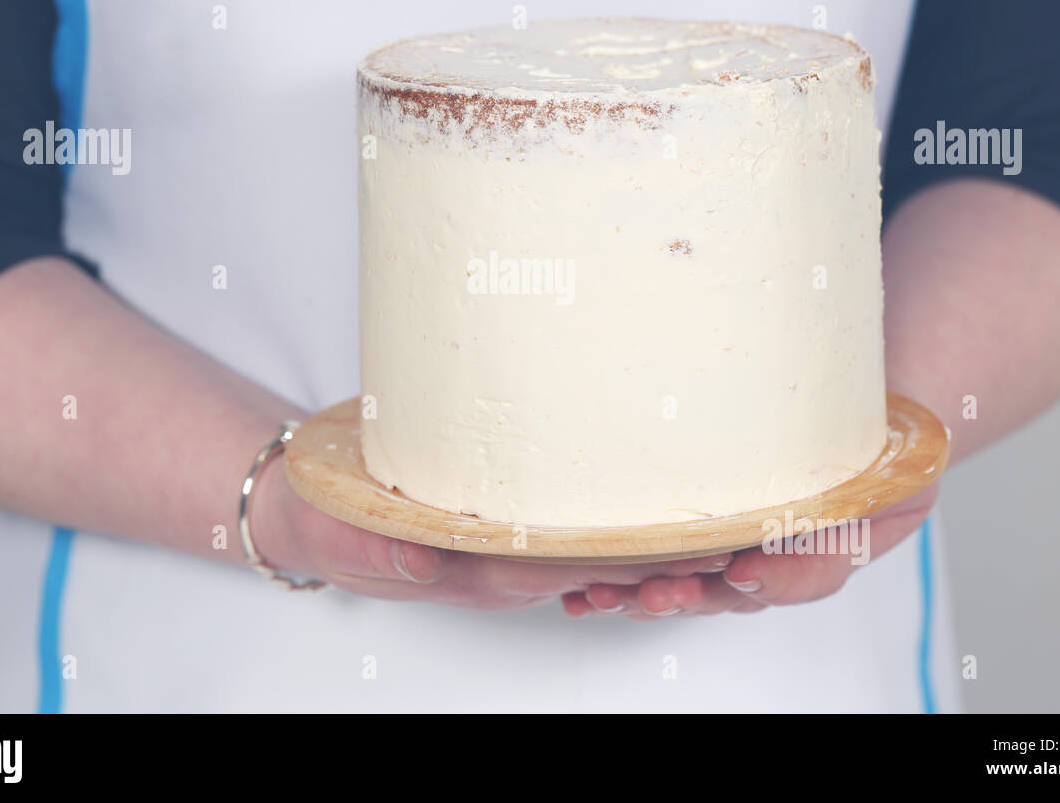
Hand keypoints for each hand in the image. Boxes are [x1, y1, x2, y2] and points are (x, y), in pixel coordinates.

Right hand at [251, 460, 734, 608]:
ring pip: (603, 546)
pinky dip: (624, 515)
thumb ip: (376, 545)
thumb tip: (418, 555)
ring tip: (730, 513)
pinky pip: (580, 524)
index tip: (695, 544)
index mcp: (479, 569)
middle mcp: (509, 560)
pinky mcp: (511, 516)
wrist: (314, 510)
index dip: (636, 555)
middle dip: (673, 551)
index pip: (572, 564)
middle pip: (606, 561)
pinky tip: (659, 490)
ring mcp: (514, 541)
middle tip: (746, 525)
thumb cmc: (331, 522)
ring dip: (661, 537)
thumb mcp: (340, 535)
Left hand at [560, 481, 940, 617]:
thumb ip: (891, 488)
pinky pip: (656, 567)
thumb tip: (876, 485)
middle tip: (658, 593)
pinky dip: (618, 583)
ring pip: (688, 587)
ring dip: (645, 595)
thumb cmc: (870, 444)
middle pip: (733, 595)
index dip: (780, 577)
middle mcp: (776, 560)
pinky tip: (583, 591)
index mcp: (829, 549)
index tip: (747, 570)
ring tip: (607, 595)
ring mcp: (731, 554)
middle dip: (692, 597)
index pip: (809, 576)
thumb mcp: (903, 470)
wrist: (840, 426)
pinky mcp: (692, 540)